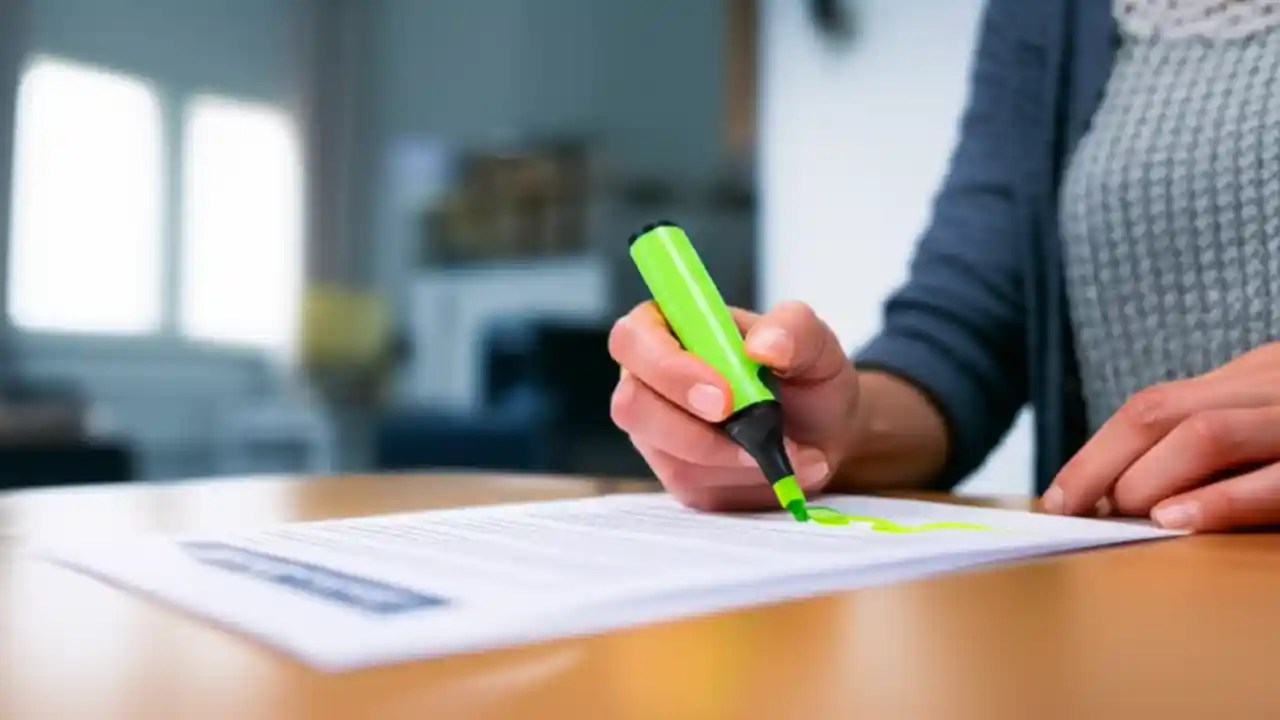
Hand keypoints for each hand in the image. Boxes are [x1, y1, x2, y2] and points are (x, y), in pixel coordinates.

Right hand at [608, 300, 859, 511]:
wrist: (822, 430)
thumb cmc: (804, 376)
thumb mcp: (814, 341)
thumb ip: (794, 328)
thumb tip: (764, 345)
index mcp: (667, 328)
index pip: (633, 339)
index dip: (667, 368)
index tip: (723, 393)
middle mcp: (649, 381)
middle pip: (631, 407)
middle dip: (693, 429)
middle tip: (753, 435)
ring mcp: (658, 433)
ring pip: (671, 456)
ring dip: (736, 459)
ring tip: (792, 449)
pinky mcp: (679, 475)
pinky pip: (699, 488)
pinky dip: (747, 481)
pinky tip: (779, 467)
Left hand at [1045, 342, 1279, 531]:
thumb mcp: (1273, 414)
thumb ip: (1219, 437)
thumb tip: (1128, 491)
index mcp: (1253, 374)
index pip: (1152, 406)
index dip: (1094, 455)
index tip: (1060, 500)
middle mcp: (1272, 384)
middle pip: (1158, 414)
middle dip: (1106, 469)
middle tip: (1094, 519)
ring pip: (1203, 436)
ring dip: (1149, 483)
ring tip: (1126, 520)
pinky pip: (1273, 483)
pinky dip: (1219, 503)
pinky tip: (1177, 522)